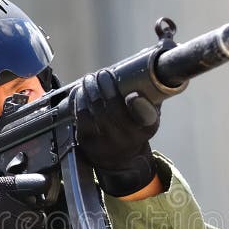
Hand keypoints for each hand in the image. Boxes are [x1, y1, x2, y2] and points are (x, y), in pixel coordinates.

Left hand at [72, 69, 160, 195]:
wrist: (122, 161)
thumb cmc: (136, 131)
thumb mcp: (149, 119)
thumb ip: (148, 98)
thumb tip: (148, 66)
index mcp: (144, 131)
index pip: (142, 116)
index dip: (137, 103)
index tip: (132, 92)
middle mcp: (125, 139)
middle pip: (112, 109)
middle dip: (105, 87)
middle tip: (103, 73)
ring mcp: (104, 143)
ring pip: (94, 111)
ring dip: (90, 91)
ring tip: (90, 79)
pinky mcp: (86, 142)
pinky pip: (81, 117)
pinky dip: (79, 101)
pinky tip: (80, 91)